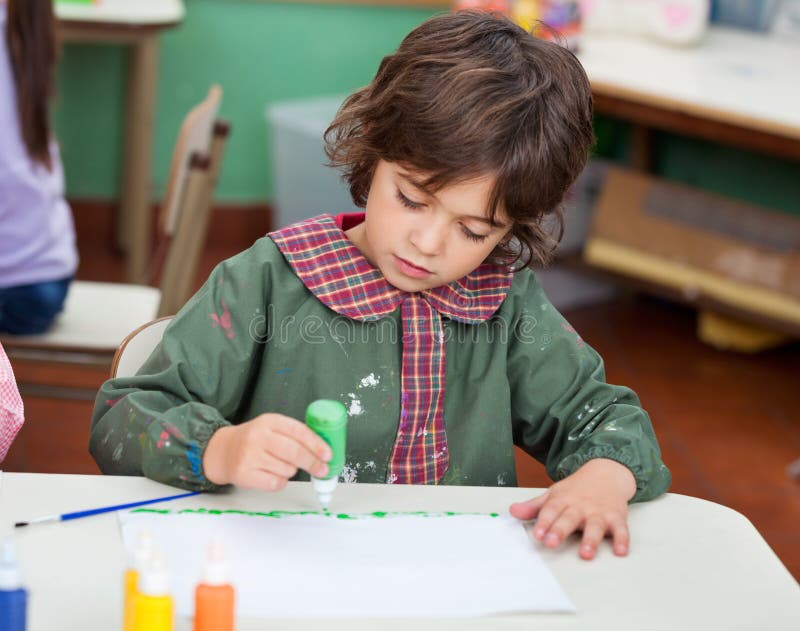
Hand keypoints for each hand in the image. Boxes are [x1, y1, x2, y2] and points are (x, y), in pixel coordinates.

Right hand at [202, 413, 331, 491]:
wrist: (223, 451)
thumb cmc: (255, 440)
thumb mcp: (272, 427)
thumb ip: (295, 434)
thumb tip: (324, 450)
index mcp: (269, 421)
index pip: (298, 431)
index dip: (316, 444)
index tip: (328, 454)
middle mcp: (258, 437)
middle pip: (294, 452)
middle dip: (312, 462)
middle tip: (323, 469)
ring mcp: (250, 456)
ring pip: (286, 469)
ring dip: (292, 471)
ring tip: (281, 465)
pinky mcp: (245, 474)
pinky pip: (276, 483)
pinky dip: (280, 481)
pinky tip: (273, 474)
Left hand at [509, 458, 636, 559]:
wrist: (606, 473)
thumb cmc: (577, 489)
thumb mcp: (554, 494)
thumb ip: (535, 507)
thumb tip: (512, 511)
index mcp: (563, 500)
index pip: (551, 511)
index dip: (544, 522)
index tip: (538, 534)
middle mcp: (580, 506)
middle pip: (569, 518)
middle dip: (560, 531)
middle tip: (552, 543)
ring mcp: (599, 512)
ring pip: (595, 526)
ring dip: (591, 539)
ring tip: (585, 553)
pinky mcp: (616, 517)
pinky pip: (621, 529)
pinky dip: (622, 539)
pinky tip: (621, 550)